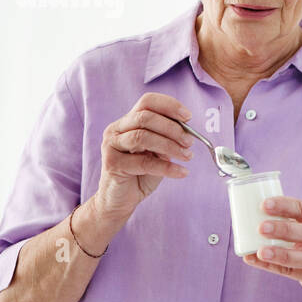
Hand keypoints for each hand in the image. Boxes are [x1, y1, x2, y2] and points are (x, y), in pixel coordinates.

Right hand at [94, 92, 194, 221]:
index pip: (147, 102)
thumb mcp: (157, 152)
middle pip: (145, 117)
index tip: (188, 117)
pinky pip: (144, 162)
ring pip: (143, 137)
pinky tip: (182, 172)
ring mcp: (111, 145)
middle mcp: (116, 130)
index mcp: (127, 121)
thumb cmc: (140, 173)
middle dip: (172, 129)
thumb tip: (187, 132)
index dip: (169, 106)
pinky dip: (167, 167)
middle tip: (189, 142)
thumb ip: (167, 139)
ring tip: (187, 156)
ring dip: (170, 146)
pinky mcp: (112, 164)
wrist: (120, 199)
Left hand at [242, 195, 301, 295]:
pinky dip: (272, 266)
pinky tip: (255, 260)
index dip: (286, 206)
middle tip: (261, 227)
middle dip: (284, 229)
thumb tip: (250, 212)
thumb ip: (290, 220)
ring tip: (261, 251)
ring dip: (282, 254)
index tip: (264, 204)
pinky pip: (293, 272)